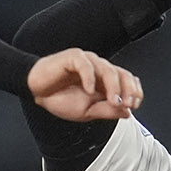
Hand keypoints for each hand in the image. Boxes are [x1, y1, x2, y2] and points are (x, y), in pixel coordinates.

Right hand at [28, 49, 142, 122]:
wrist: (36, 91)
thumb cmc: (59, 98)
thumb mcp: (86, 112)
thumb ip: (106, 111)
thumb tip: (126, 113)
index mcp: (104, 82)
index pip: (127, 81)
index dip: (134, 91)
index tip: (133, 105)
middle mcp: (99, 70)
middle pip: (122, 73)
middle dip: (128, 89)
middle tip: (127, 103)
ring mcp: (87, 62)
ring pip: (107, 69)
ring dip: (113, 86)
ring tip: (113, 100)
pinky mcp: (73, 58)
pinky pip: (85, 65)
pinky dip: (89, 78)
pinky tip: (89, 91)